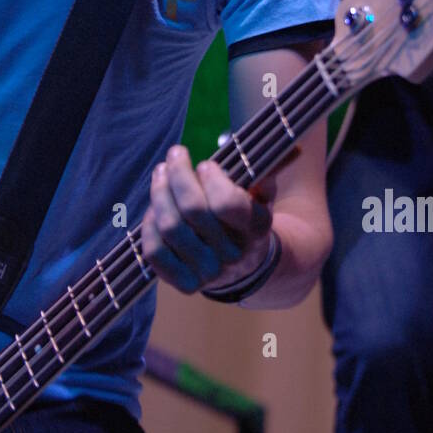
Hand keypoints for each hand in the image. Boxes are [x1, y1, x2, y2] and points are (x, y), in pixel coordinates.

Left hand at [141, 145, 276, 293]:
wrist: (246, 264)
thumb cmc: (246, 215)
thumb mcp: (261, 193)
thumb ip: (264, 171)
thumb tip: (283, 149)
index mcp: (257, 229)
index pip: (227, 203)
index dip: (211, 179)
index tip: (206, 164)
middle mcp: (234, 254)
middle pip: (193, 210)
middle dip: (179, 174)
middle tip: (175, 154)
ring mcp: (209, 273)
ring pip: (170, 227)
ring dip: (160, 193)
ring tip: (161, 173)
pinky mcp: (185, 283)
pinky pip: (155, 251)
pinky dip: (149, 225)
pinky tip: (155, 208)